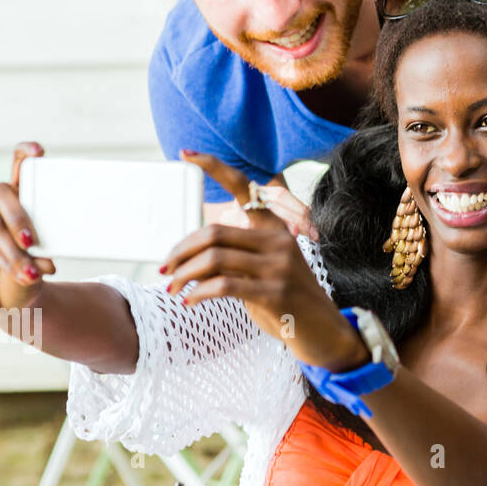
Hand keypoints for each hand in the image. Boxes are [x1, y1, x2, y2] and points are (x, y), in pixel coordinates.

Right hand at [0, 142, 56, 317]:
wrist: (10, 297)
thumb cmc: (30, 266)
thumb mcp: (44, 256)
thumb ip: (47, 250)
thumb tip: (49, 259)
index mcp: (19, 195)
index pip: (18, 165)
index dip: (25, 154)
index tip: (38, 152)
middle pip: (1, 192)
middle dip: (18, 216)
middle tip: (32, 241)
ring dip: (13, 250)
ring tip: (31, 271)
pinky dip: (3, 261)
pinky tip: (18, 273)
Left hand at [162, 152, 365, 371]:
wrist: (322, 332)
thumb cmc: (285, 301)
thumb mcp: (261, 271)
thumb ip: (234, 257)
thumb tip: (187, 259)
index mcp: (274, 229)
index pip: (243, 187)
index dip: (213, 167)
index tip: (186, 153)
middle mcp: (278, 241)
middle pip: (214, 232)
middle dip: (180, 251)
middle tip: (164, 270)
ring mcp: (278, 266)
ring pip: (214, 259)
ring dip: (184, 275)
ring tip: (173, 290)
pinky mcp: (275, 292)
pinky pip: (223, 285)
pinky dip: (199, 293)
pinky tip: (190, 302)